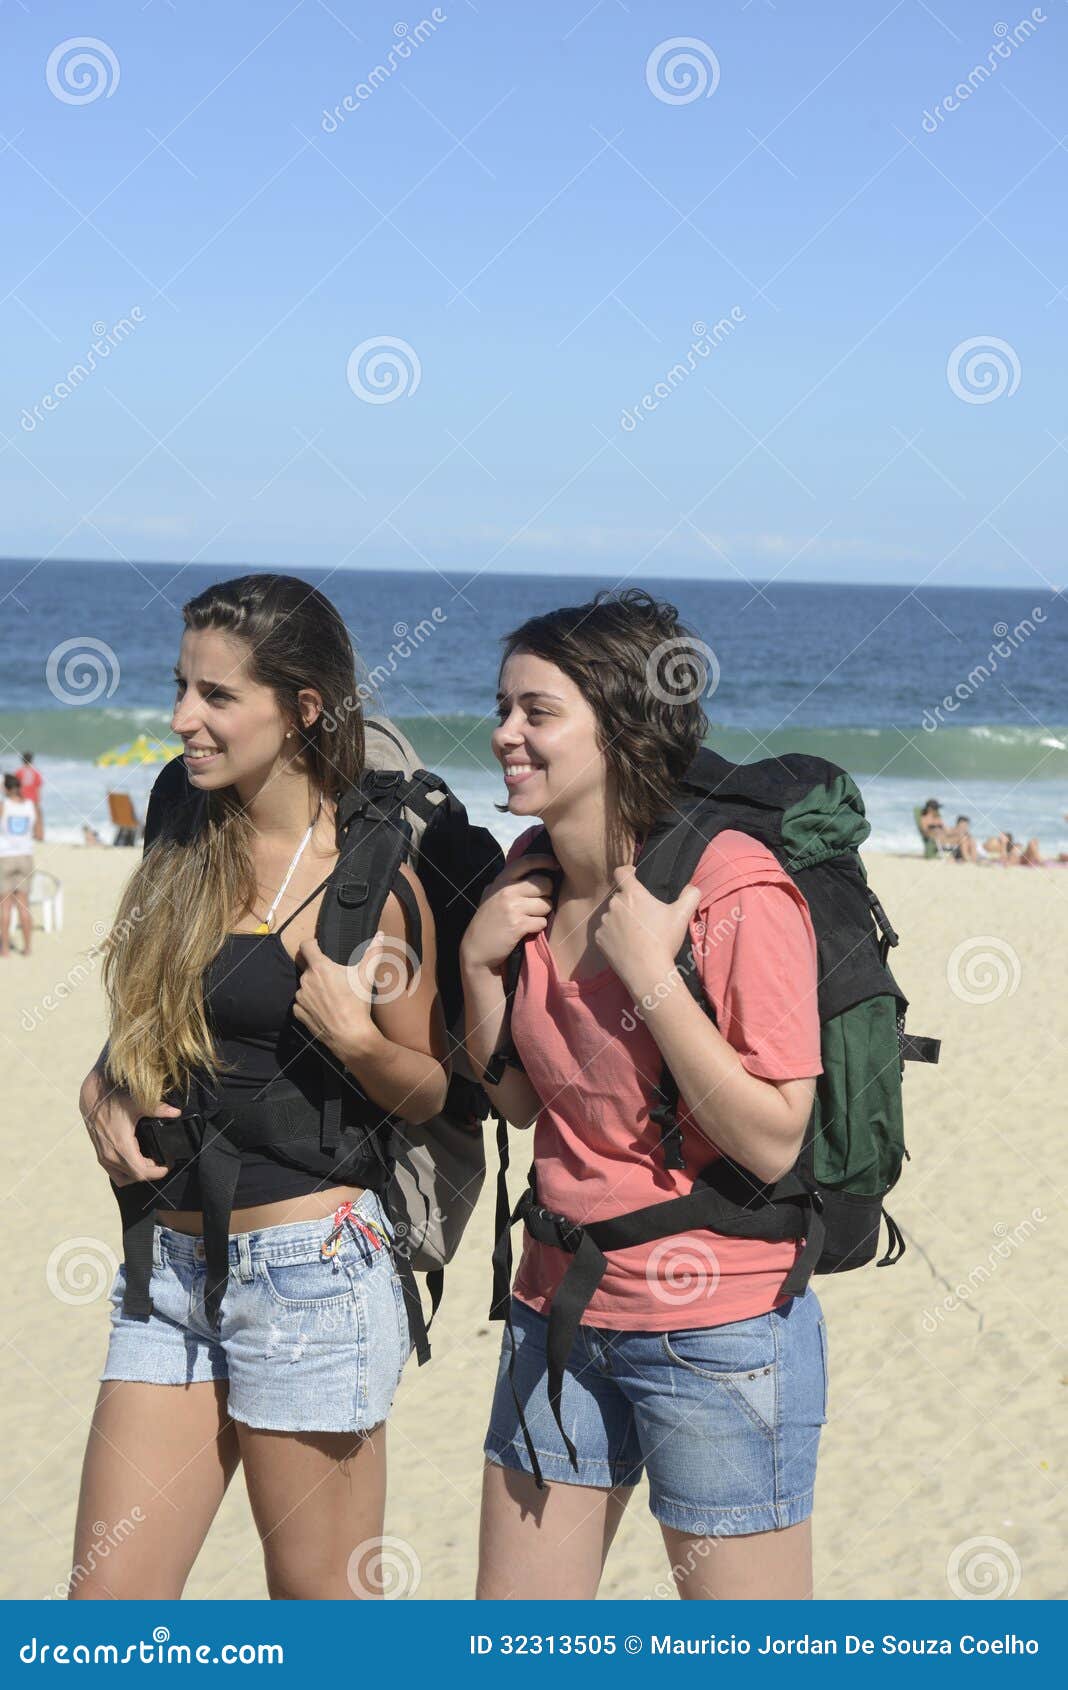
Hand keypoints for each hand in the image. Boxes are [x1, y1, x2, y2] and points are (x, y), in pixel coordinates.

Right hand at [80, 1064, 177, 1186]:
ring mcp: (104, 1158)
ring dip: (137, 1174)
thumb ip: (159, 1110)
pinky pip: (114, 1172)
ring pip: (122, 1178)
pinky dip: (126, 1171)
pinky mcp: (101, 1156)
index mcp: (122, 1147)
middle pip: (134, 1177)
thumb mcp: (138, 1104)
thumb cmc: (113, 1102)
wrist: (92, 1099)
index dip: (157, 1173)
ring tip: (149, 1162)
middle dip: (150, 1172)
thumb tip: (176, 1112)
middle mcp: (111, 1157)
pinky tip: (136, 1159)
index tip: (167, 1166)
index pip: (141, 1173)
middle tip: (162, 1162)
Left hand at [292, 932, 383, 1060]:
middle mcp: (305, 980)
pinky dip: (310, 1003)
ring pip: (305, 986)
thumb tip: (381, 935)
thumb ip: (373, 953)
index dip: (312, 944)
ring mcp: (300, 997)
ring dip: (313, 988)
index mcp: (320, 968)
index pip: (306, 946)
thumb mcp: (366, 976)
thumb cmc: (357, 1004)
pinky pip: (301, 1002)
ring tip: (330, 997)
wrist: (349, 1036)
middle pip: (308, 968)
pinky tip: (323, 1009)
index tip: (318, 947)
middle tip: (334, 979)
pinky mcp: (297, 1012)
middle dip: (318, 971)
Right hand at [460, 853, 558, 971]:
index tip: (555, 864)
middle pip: (544, 883)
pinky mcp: (518, 925)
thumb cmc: (486, 923)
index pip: (526, 861)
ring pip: (546, 904)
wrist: (476, 950)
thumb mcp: (491, 896)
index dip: (544, 860)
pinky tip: (527, 930)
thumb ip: (508, 884)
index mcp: (500, 881)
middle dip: (547, 894)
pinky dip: (538, 927)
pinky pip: (542, 922)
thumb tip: (534, 873)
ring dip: (543, 913)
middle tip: (539, 903)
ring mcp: (513, 908)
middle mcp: (507, 891)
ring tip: (530, 918)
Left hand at [592, 865, 702, 997]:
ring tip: (636, 934)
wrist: (647, 971)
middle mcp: (615, 904)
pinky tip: (626, 945)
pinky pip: (605, 931)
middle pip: (620, 897)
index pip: (621, 872)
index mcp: (633, 894)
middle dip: (629, 903)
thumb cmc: (664, 940)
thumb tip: (691, 888)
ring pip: (611, 915)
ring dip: (620, 919)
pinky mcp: (599, 938)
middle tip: (644, 917)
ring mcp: (604, 922)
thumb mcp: (683, 916)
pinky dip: (613, 935)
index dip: (627, 872)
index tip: (634, 877)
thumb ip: (690, 895)